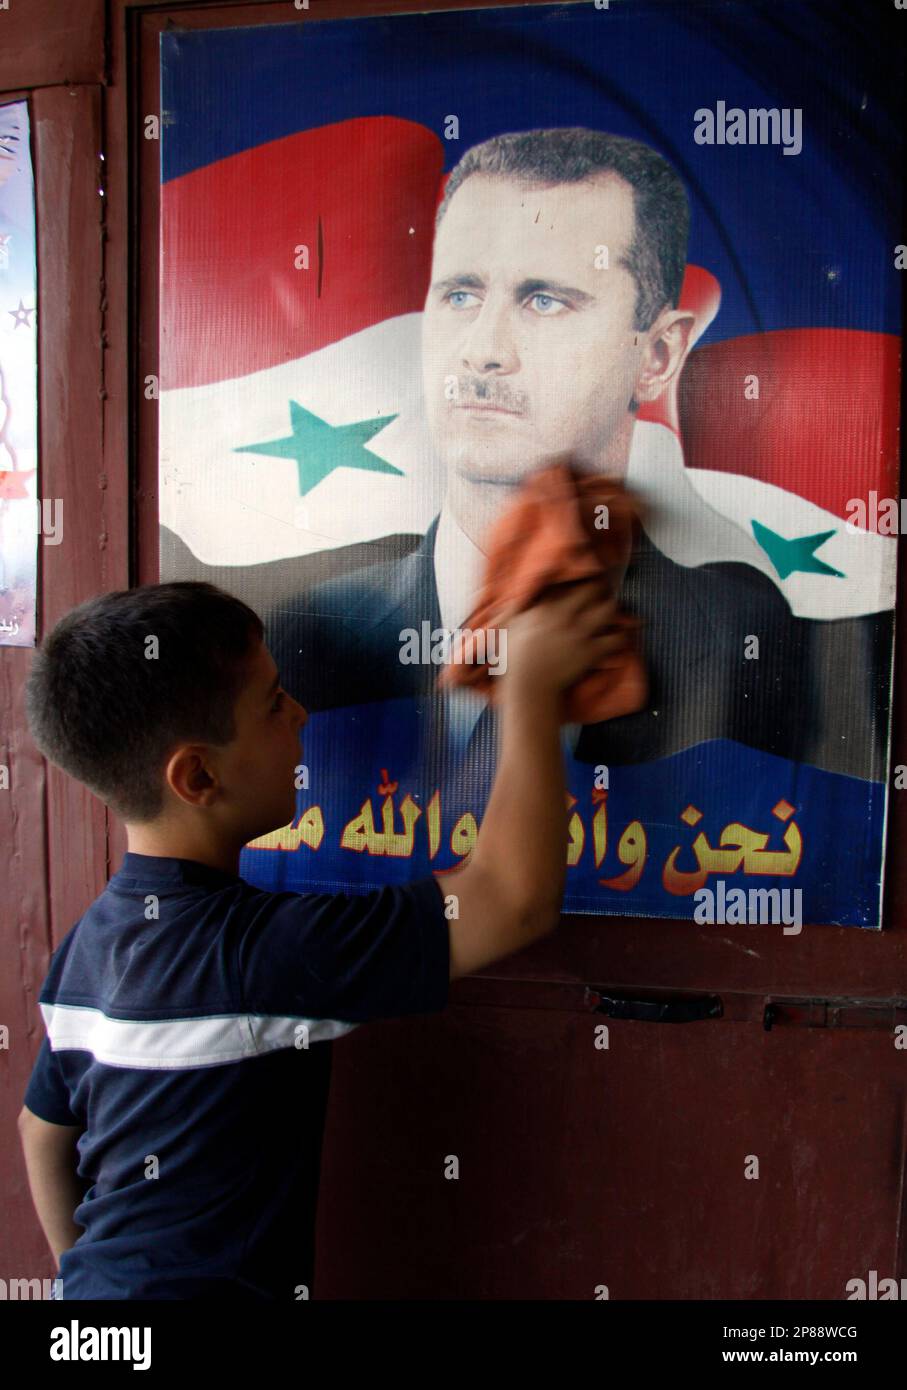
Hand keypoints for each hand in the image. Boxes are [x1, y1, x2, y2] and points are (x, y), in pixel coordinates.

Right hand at [500, 579, 631, 702]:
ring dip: (612, 608)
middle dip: (600, 587)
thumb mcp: (508, 627)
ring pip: (609, 609)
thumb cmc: (513, 659)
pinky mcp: (591, 652)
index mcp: (544, 606)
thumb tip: (518, 593)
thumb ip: (514, 607)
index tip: (583, 577)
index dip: (578, 576)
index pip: (567, 581)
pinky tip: (620, 636)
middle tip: (602, 590)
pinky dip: (621, 636)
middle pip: (592, 589)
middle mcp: (564, 615)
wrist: (529, 688)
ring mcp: (579, 633)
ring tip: (611, 611)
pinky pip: (616, 638)